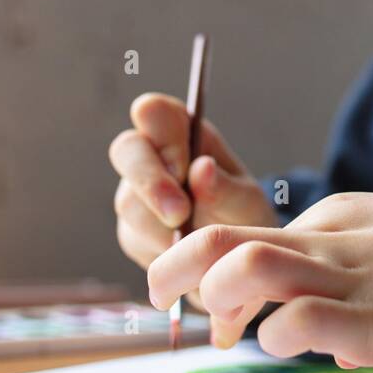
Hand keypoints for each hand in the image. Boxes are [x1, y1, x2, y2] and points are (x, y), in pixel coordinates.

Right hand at [109, 92, 280, 342]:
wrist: (239, 260)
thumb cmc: (245, 215)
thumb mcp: (247, 201)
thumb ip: (225, 187)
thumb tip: (202, 168)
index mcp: (182, 133)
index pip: (154, 112)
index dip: (161, 135)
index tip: (185, 169)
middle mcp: (152, 156)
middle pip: (126, 150)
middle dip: (151, 182)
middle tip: (180, 214)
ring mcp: (136, 193)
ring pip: (128, 201)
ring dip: (161, 225)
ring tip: (198, 242)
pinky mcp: (132, 230)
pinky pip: (134, 239)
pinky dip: (162, 250)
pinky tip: (188, 257)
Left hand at [146, 188, 372, 363]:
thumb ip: (351, 276)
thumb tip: (320, 339)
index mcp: (333, 221)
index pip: (242, 235)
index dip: (204, 274)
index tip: (213, 313)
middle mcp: (331, 243)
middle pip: (223, 239)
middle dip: (174, 271)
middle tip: (161, 302)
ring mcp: (353, 280)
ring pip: (251, 269)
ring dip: (222, 303)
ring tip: (233, 334)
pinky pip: (305, 324)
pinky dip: (284, 340)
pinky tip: (306, 351)